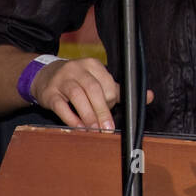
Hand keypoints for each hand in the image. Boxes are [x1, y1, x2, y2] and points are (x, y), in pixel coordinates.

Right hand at [31, 57, 153, 131]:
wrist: (45, 77)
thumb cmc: (78, 81)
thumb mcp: (98, 80)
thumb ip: (120, 90)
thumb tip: (150, 96)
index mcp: (93, 65)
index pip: (106, 82)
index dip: (111, 99)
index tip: (114, 111)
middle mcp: (77, 69)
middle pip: (93, 89)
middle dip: (102, 110)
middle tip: (108, 128)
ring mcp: (62, 80)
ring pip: (77, 96)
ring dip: (88, 115)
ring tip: (95, 130)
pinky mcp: (50, 93)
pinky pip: (61, 106)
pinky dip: (71, 118)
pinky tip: (78, 127)